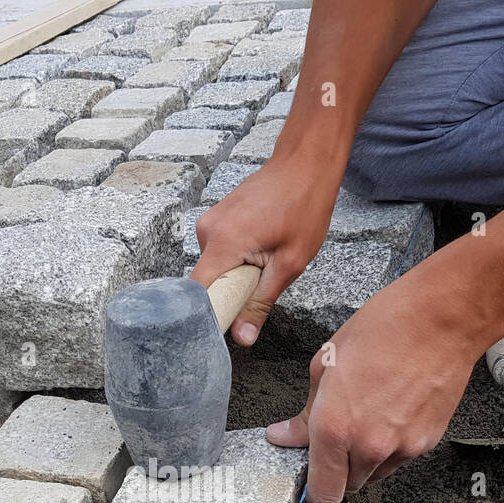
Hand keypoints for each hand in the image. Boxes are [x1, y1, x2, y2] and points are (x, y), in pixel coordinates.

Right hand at [190, 155, 339, 346]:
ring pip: (216, 268)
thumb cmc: (304, 206)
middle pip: (207, 282)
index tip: (227, 325)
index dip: (210, 314)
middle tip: (263, 281)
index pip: (198, 293)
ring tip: (267, 257)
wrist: (305, 163)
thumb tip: (243, 337)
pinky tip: (262, 246)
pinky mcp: (217, 218)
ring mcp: (210, 222)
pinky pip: (220, 252)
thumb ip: (261, 302)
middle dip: (232, 292)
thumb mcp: (289, 263)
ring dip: (237, 274)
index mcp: (222, 242)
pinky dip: (238, 259)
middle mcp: (207, 230)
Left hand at [266, 272, 483, 502]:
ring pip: (374, 475)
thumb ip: (305, 413)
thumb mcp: (326, 364)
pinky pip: (399, 459)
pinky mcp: (427, 443)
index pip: (323, 492)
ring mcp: (402, 448)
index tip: (309, 500)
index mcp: (335, 428)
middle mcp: (369, 447)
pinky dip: (390, 447)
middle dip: (337, 473)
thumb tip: (285, 436)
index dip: (314, 501)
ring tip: (365, 418)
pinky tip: (389, 413)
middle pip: (348, 488)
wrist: (443, 320)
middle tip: (334, 444)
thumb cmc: (385, 328)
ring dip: (363, 461)